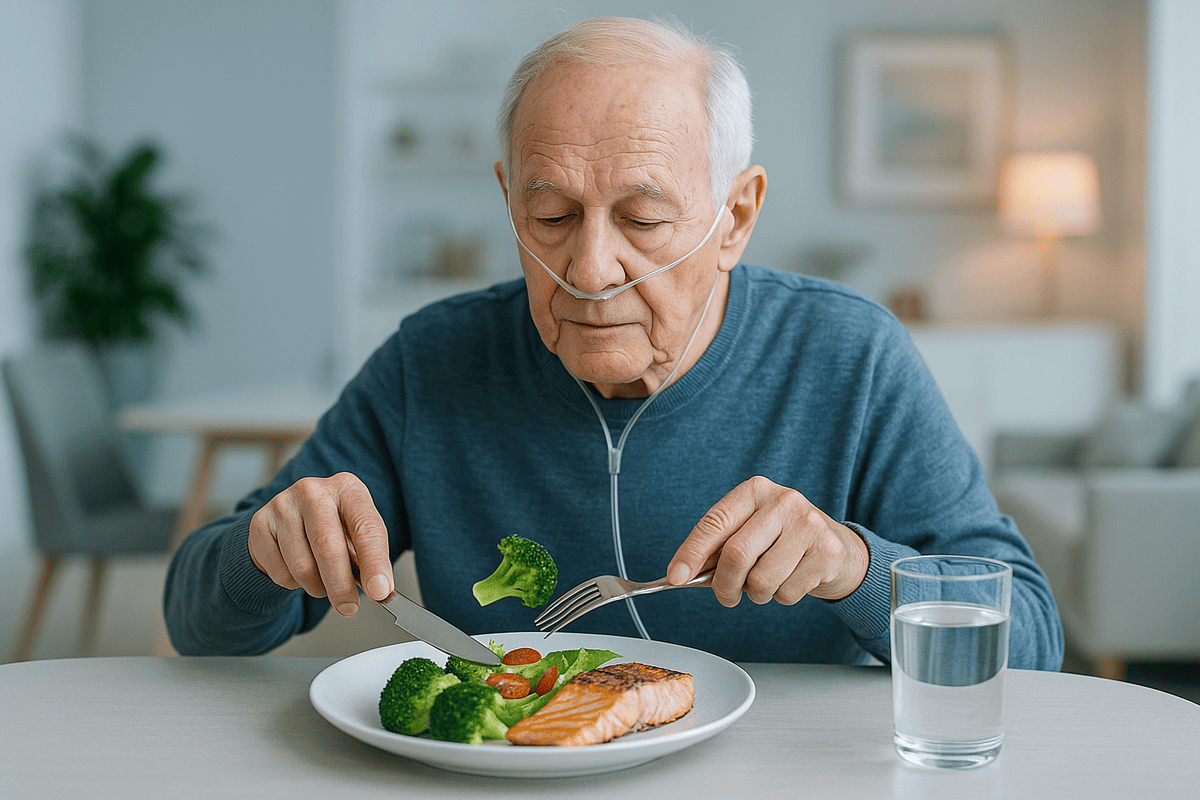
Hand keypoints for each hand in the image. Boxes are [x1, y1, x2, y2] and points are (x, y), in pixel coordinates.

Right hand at [248, 472, 393, 616]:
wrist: (292, 518)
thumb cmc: (334, 527)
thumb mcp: (357, 534)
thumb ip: (369, 559)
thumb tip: (380, 590)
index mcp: (348, 489)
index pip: (366, 528)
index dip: (375, 562)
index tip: (380, 591)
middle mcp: (313, 491)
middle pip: (328, 546)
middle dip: (341, 586)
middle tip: (349, 608)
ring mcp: (283, 505)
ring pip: (301, 566)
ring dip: (316, 587)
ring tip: (323, 581)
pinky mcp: (260, 524)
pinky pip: (279, 572)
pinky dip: (293, 583)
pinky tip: (297, 568)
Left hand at [666, 476, 868, 606]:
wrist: (837, 548)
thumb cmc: (782, 540)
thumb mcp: (749, 531)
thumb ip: (718, 547)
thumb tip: (682, 573)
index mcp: (755, 490)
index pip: (715, 522)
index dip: (691, 552)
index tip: (676, 577)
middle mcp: (783, 501)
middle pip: (736, 554)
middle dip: (724, 585)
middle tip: (725, 596)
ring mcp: (808, 525)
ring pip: (761, 580)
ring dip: (757, 594)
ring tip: (768, 582)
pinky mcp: (827, 552)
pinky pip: (786, 593)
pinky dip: (781, 597)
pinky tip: (792, 579)